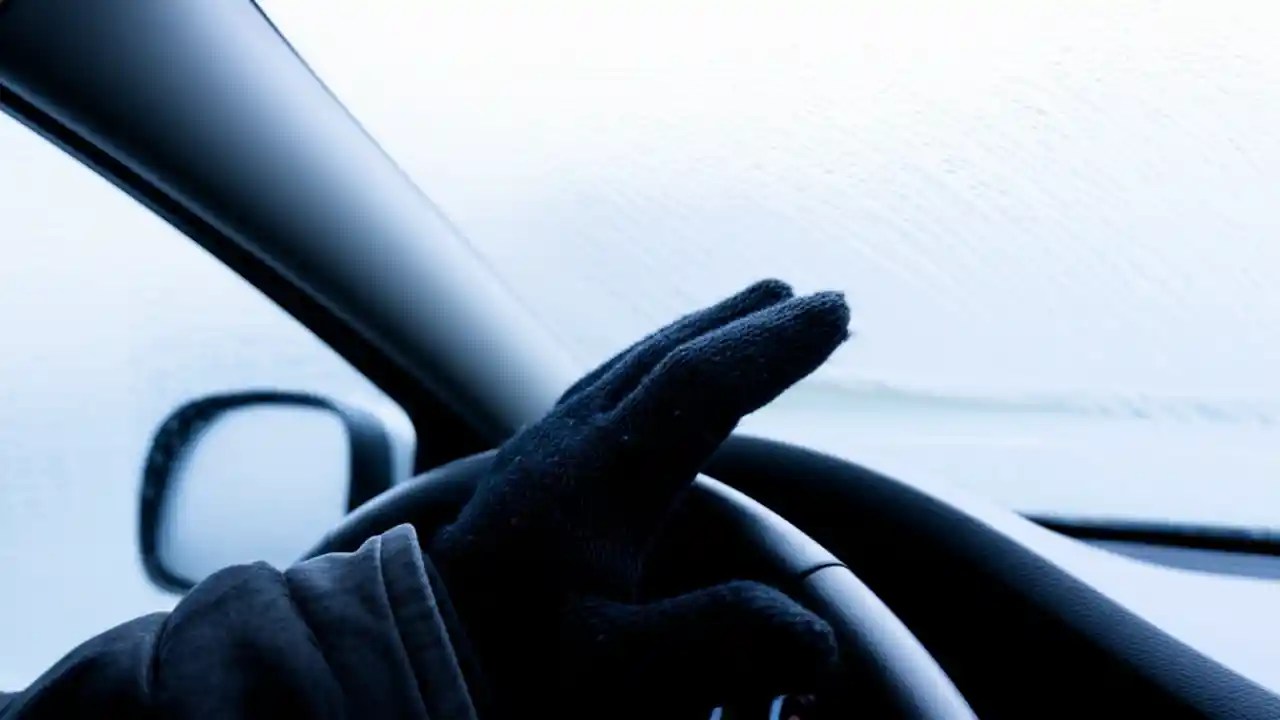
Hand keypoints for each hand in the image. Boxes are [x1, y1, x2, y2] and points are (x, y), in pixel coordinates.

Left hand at [431, 279, 850, 717]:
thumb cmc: (510, 659)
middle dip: (750, 325)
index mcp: (598, 479)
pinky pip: (608, 380)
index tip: (832, 311)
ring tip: (755, 307)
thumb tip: (816, 636)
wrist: (412, 644)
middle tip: (821, 303)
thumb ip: (713, 634)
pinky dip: (658, 357)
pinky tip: (665, 368)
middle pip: (670, 357)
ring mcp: (544, 442)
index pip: (699, 385)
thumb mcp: (612, 663)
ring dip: (704, 330)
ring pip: (635, 362)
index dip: (772, 346)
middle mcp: (569, 441)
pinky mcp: (531, 457)